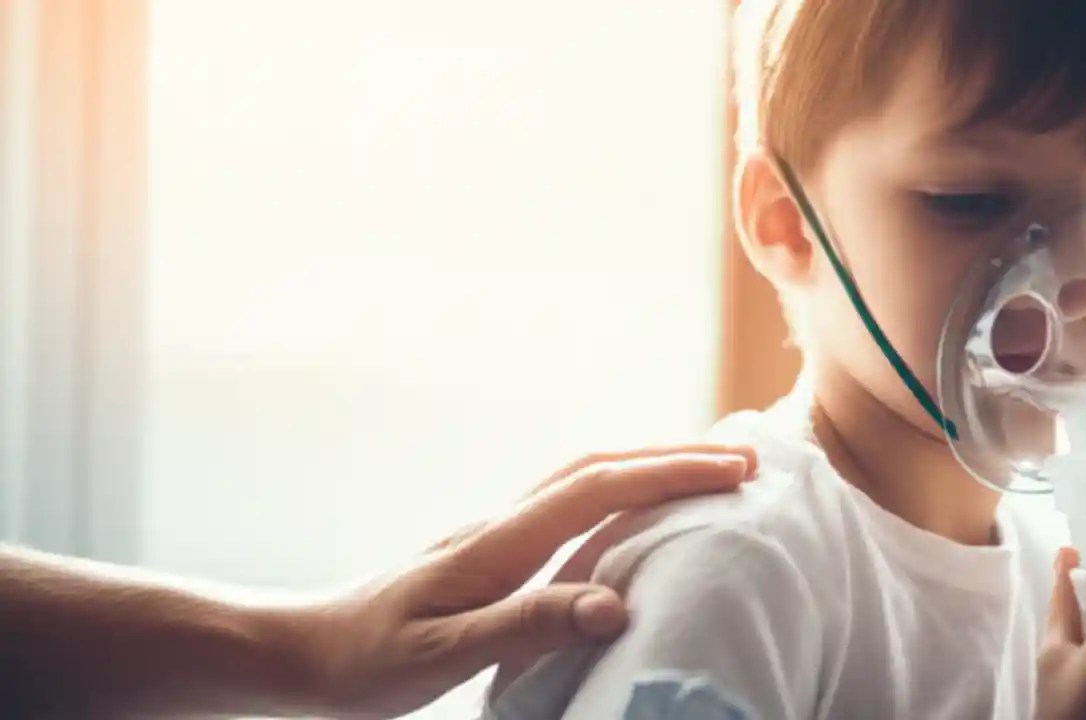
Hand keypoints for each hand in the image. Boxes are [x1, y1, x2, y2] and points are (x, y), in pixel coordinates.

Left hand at [295, 445, 756, 718]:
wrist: (304, 651)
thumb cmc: (367, 661)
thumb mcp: (442, 655)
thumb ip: (526, 626)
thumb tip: (614, 606)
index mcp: (498, 541)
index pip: (598, 488)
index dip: (670, 473)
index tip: (734, 470)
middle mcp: (501, 522)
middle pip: (598, 465)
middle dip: (673, 456)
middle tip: (743, 460)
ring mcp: (494, 531)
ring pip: (583, 475)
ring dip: (646, 463)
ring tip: (704, 470)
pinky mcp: (489, 550)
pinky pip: (568, 501)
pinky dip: (615, 488)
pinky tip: (629, 511)